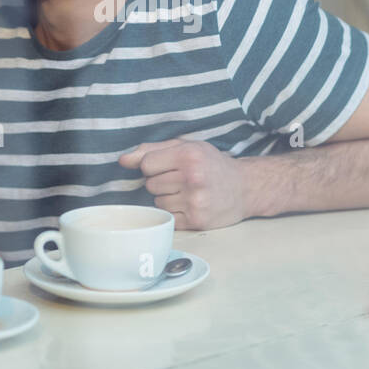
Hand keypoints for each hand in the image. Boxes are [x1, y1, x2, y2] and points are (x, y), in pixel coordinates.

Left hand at [118, 138, 261, 229]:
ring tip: (188, 193)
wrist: (246, 187)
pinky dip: (175, 213)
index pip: (146, 164)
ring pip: (158, 203)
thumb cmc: (212, 164)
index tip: (170, 166)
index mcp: (188, 155)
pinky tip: (190, 205)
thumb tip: (123, 161)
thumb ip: (152, 150)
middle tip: (183, 180)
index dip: (155, 165)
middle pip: (151, 185)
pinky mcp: (196, 221)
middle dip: (162, 182)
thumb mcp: (187, 147)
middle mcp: (192, 178)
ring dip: (168, 198)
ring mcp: (195, 202)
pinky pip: (168, 218)